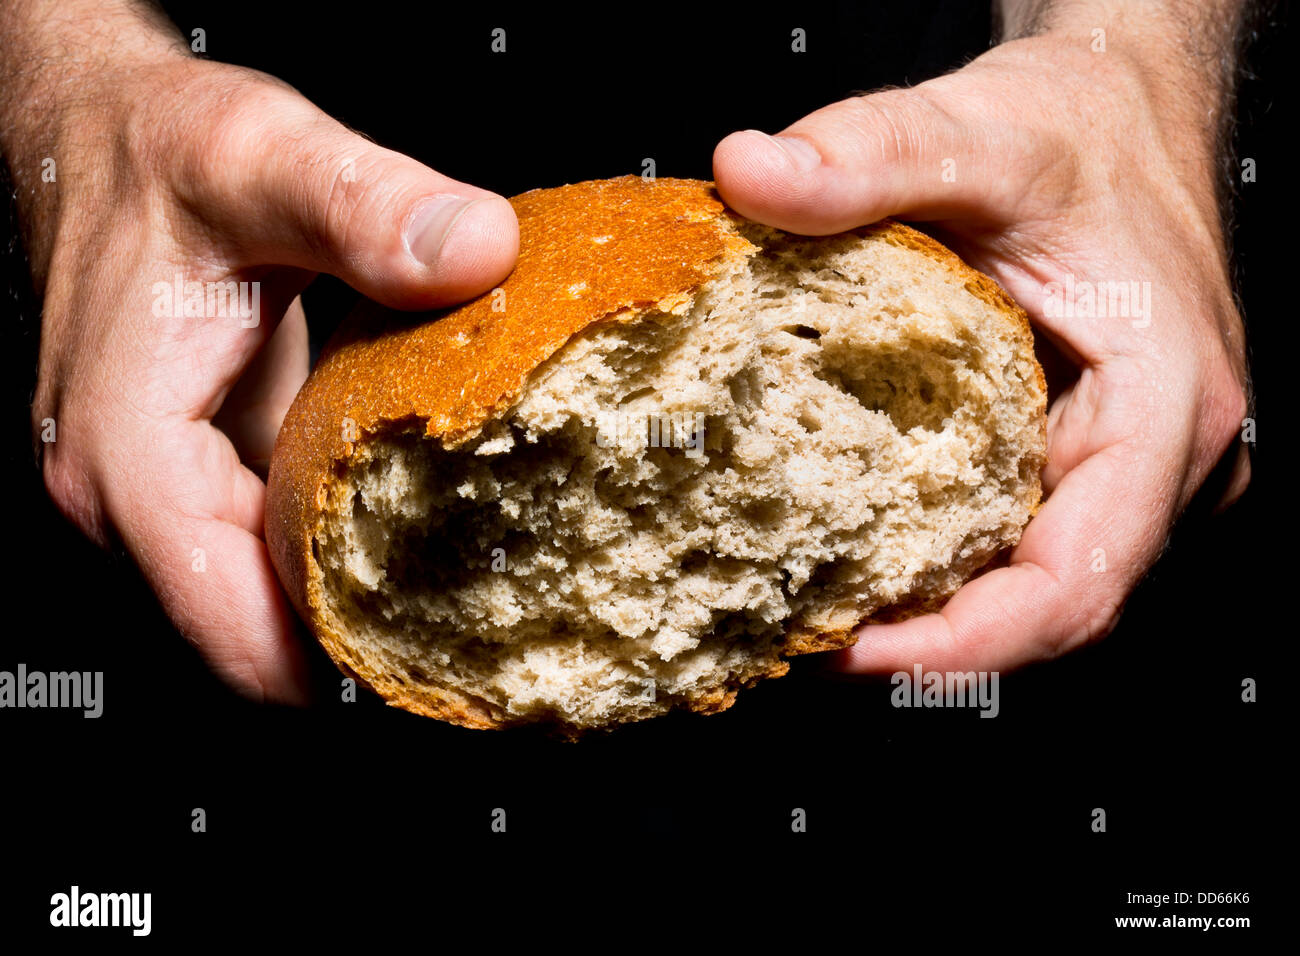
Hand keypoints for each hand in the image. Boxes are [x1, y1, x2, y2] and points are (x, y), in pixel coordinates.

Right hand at [4, 3, 518, 701]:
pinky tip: (429, 534)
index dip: (345, 663)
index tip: (453, 664)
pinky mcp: (206, 471)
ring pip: (268, 605)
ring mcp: (169, 490)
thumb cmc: (149, 148)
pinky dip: (346, 559)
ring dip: (362, 611)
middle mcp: (138, 495)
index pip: (235, 628)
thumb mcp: (258, 157)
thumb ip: (362, 205)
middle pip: (259, 640)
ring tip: (483, 600)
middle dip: (371, 648)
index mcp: (132, 455)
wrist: (98, 132)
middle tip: (498, 636)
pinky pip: (277, 551)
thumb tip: (476, 251)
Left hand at [713, 7, 1250, 672]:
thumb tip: (750, 175)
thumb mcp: (981, 134)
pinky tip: (853, 547)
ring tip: (806, 602)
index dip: (960, 647)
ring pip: (1029, 586)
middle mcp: (1163, 462)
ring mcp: (1127, 470)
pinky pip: (1016, 541)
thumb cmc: (1085, 130)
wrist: (1121, 113)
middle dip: (923, 640)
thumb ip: (870, 154)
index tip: (847, 651)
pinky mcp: (1085, 459)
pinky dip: (938, 559)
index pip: (1074, 587)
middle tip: (794, 631)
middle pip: (1045, 608)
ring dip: (927, 611)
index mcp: (1163, 410)